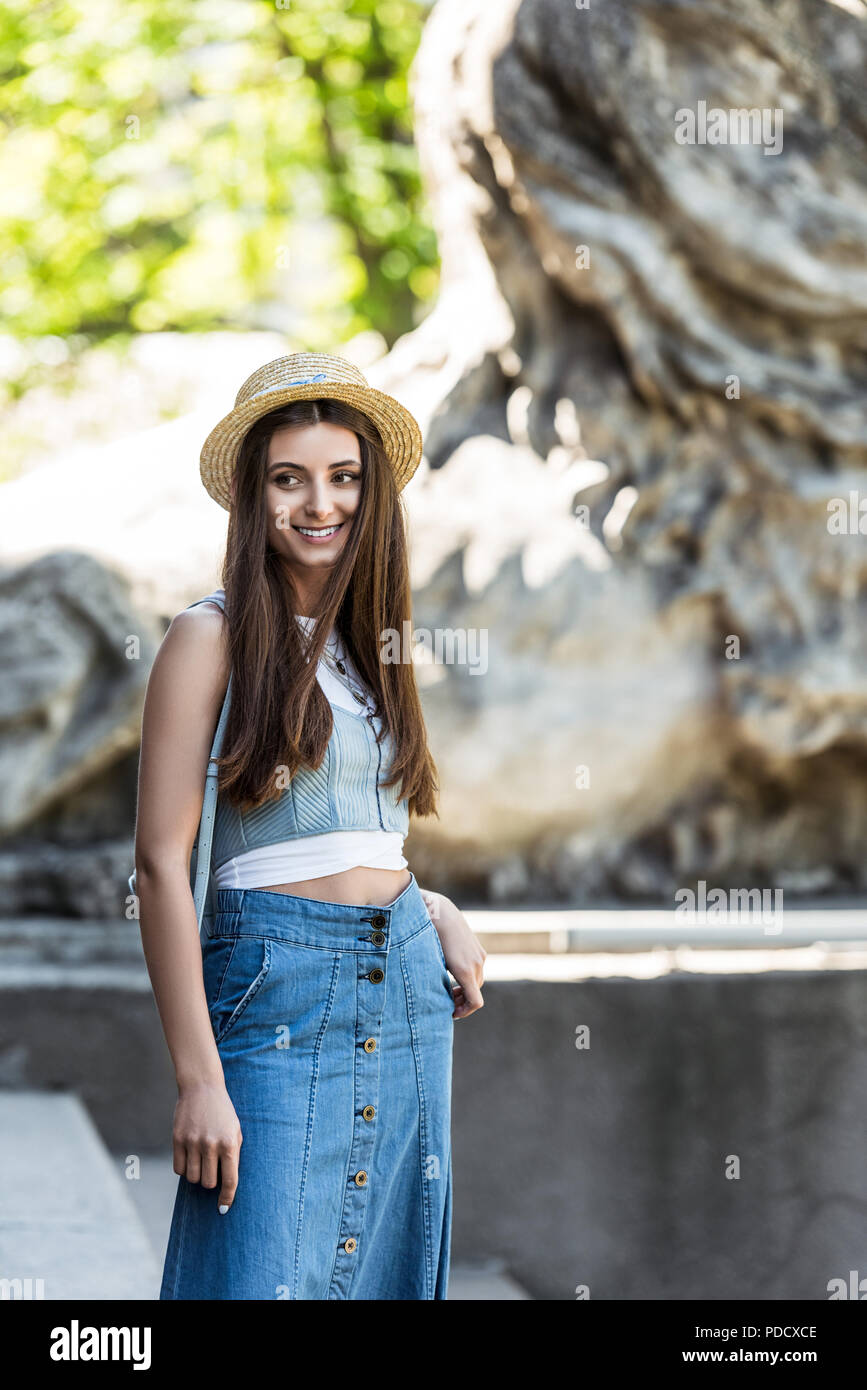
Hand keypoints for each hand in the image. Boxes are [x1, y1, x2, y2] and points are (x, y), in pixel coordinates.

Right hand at [172, 1080, 242, 1211]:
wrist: (202, 1087)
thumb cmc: (223, 1112)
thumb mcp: (235, 1131)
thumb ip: (233, 1156)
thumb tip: (227, 1185)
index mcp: (229, 1143)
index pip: (229, 1180)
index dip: (227, 1198)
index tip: (223, 1209)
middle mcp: (210, 1145)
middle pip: (208, 1183)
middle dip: (211, 1182)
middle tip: (212, 1170)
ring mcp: (192, 1142)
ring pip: (192, 1178)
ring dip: (197, 1176)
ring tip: (201, 1163)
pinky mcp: (177, 1139)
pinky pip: (178, 1169)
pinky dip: (183, 1169)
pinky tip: (189, 1158)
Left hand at [420, 889, 485, 1019]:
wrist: (440, 912)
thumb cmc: (430, 938)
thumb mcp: (432, 964)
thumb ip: (438, 983)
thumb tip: (436, 999)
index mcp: (464, 971)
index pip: (476, 1002)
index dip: (465, 1012)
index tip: (452, 1012)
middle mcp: (476, 964)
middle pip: (475, 992)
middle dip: (462, 1000)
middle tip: (446, 1001)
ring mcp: (480, 956)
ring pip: (476, 980)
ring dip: (466, 987)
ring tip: (449, 987)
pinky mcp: (479, 949)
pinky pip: (477, 968)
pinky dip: (468, 976)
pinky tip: (453, 971)